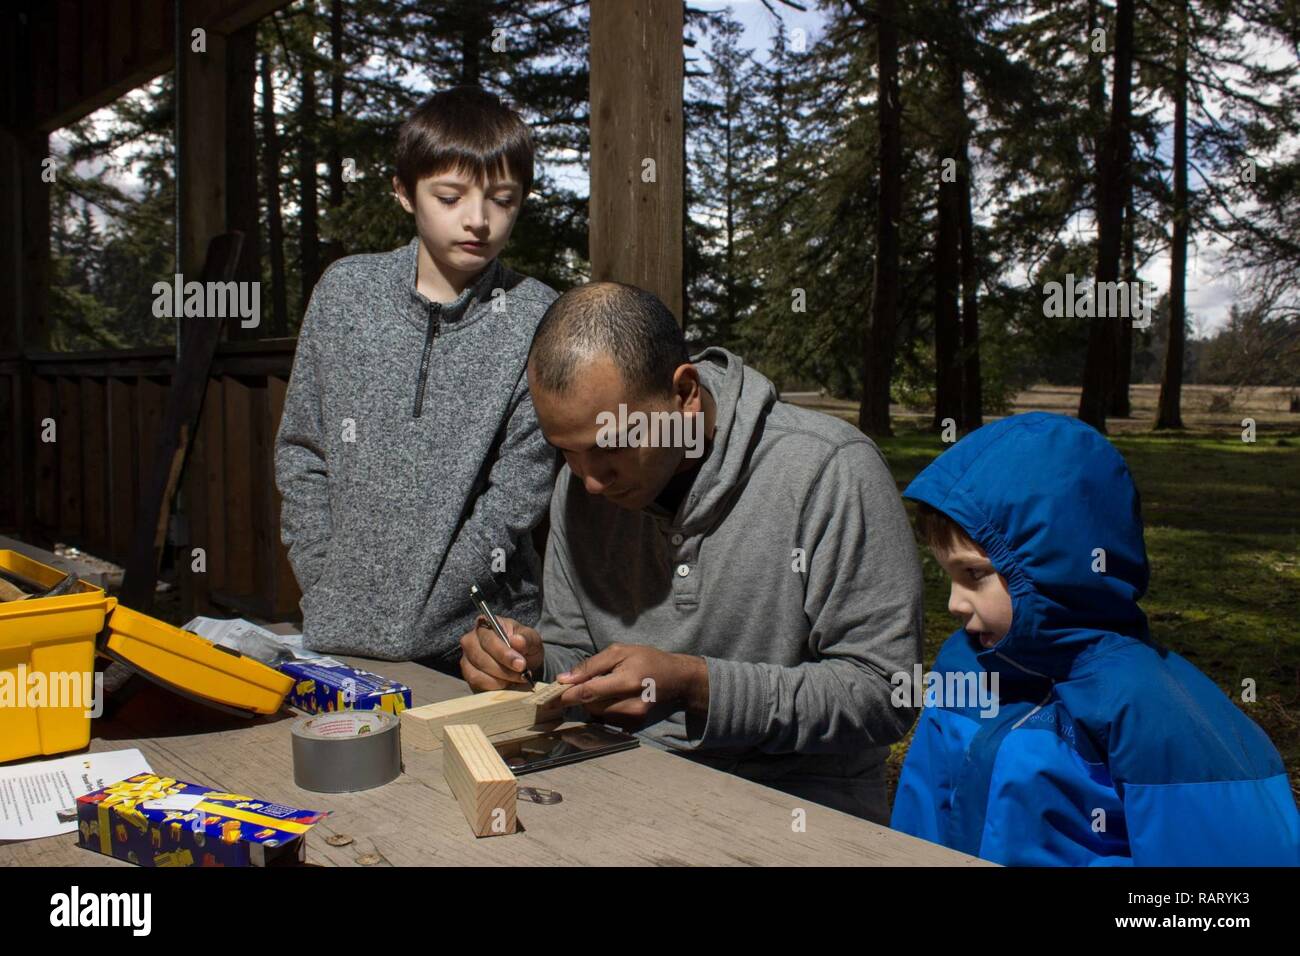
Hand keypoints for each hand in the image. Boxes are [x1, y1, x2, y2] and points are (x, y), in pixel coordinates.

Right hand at [459, 616, 544, 690]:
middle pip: (480, 657)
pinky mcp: (468, 676)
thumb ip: (527, 639)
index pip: (489, 639)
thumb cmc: (524, 646)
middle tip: (522, 675)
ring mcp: (466, 659)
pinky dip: (494, 687)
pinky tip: (507, 684)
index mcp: (486, 625)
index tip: (521, 664)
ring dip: (500, 680)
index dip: (504, 653)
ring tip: (517, 679)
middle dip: (504, 670)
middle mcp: (471, 640)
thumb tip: (517, 640)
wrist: (523, 663)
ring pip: (477, 674)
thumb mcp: (532, 639)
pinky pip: (477, 684)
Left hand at [556, 643, 708, 729]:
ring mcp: (634, 718)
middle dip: (583, 694)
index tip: (548, 699)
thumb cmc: (647, 659)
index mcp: (627, 681)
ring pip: (597, 714)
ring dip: (594, 702)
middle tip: (591, 680)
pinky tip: (616, 697)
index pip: (588, 692)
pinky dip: (604, 709)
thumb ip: (591, 665)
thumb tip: (565, 679)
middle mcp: (631, 704)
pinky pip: (607, 719)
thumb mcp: (620, 651)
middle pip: (590, 705)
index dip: (566, 696)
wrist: (676, 678)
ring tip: (609, 686)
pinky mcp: (634, 725)